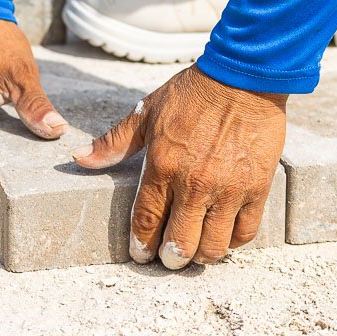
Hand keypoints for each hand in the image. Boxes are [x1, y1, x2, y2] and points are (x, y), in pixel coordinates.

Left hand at [72, 66, 285, 268]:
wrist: (243, 76)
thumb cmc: (193, 92)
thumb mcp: (147, 112)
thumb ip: (114, 142)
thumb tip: (80, 157)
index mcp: (163, 166)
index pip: (146, 221)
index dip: (141, 246)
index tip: (141, 255)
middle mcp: (194, 184)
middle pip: (179, 244)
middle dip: (169, 259)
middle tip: (168, 259)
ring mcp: (228, 189)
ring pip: (212, 246)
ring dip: (201, 256)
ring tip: (196, 251)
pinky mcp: (257, 188)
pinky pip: (244, 232)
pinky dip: (232, 242)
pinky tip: (223, 236)